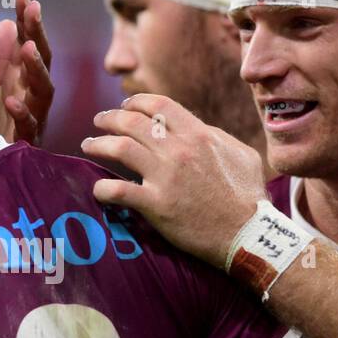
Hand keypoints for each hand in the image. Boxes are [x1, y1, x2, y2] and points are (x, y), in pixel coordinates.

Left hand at [0, 0, 54, 143]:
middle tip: (33, 9)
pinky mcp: (27, 141)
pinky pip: (28, 125)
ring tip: (27, 48)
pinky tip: (12, 100)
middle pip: (41, 60)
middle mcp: (33, 96)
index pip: (29, 44)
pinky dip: (21, 112)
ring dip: (36, 68)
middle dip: (38, 34)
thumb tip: (7, 24)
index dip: (28, 20)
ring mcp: (33, 118)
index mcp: (23, 81)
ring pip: (43, 90)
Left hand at [82, 94, 267, 266]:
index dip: (136, 102)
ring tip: (88, 145)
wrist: (249, 234)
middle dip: (110, 118)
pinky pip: (118, 191)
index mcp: (199, 135)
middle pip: (133, 122)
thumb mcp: (242, 155)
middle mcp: (179, 150)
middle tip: (98, 122)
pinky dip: (103, 188)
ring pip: (120, 148)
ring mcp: (166, 177)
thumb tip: (201, 130)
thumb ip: (217, 138)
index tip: (126, 106)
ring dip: (99, 144)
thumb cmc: (249, 197)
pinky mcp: (157, 205)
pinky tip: (97, 188)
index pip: (159, 105)